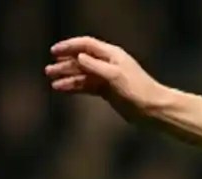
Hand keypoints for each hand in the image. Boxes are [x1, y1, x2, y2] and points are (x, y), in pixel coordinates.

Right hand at [45, 36, 164, 121]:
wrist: (152, 109)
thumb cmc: (137, 90)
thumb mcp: (115, 76)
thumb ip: (96, 66)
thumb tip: (79, 56)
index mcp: (112, 55)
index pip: (86, 45)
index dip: (70, 46)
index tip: (54, 52)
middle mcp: (108, 64)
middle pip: (82, 60)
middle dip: (65, 64)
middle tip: (49, 70)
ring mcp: (107, 78)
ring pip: (83, 74)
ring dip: (68, 76)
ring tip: (52, 81)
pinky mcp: (107, 91)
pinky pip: (87, 86)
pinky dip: (75, 87)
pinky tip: (63, 89)